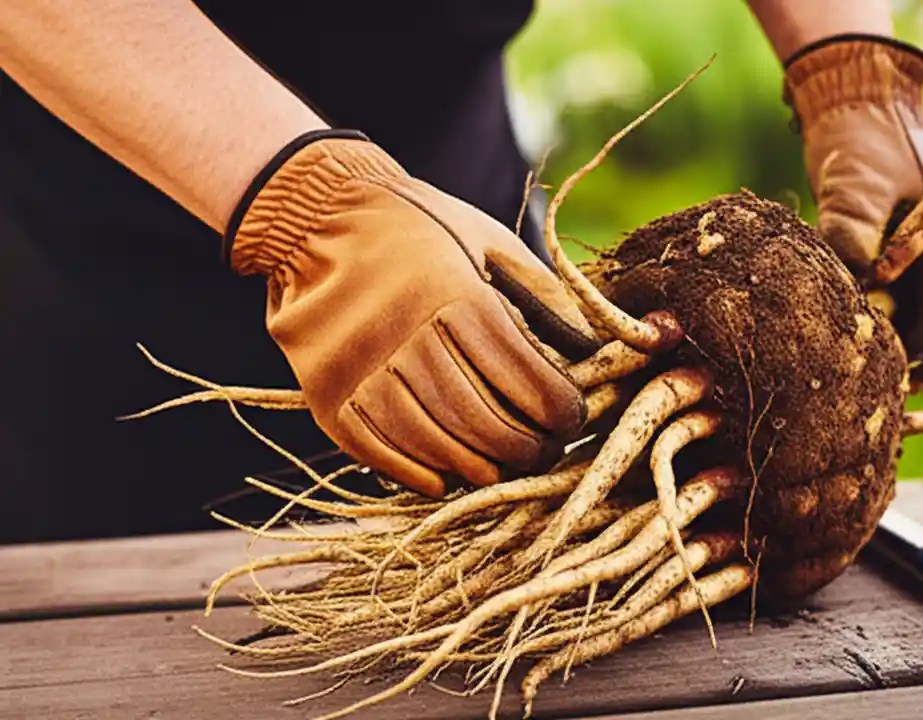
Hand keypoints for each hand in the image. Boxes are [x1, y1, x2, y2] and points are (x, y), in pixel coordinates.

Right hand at [227, 131, 599, 495]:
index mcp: (456, 296)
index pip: (527, 381)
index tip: (572, 420)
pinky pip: (381, 453)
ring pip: (436, 445)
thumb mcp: (490, 242)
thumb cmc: (419, 227)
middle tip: (543, 452)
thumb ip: (545, 295)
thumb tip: (596, 351)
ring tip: (500, 467)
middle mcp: (406, 336)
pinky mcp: (325, 397)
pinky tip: (445, 477)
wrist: (315, 215)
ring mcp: (361, 371)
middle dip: (526, 448)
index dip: (561, 412)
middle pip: (485, 422)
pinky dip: (419, 473)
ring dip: (478, 468)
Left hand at [784, 37, 922, 382]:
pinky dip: (911, 312)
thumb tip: (855, 282)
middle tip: (897, 389)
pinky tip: (881, 330)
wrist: (859, 98)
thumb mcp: (852, 183)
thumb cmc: (857, 139)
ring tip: (891, 372)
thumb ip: (851, 228)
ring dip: (922, 335)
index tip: (900, 377)